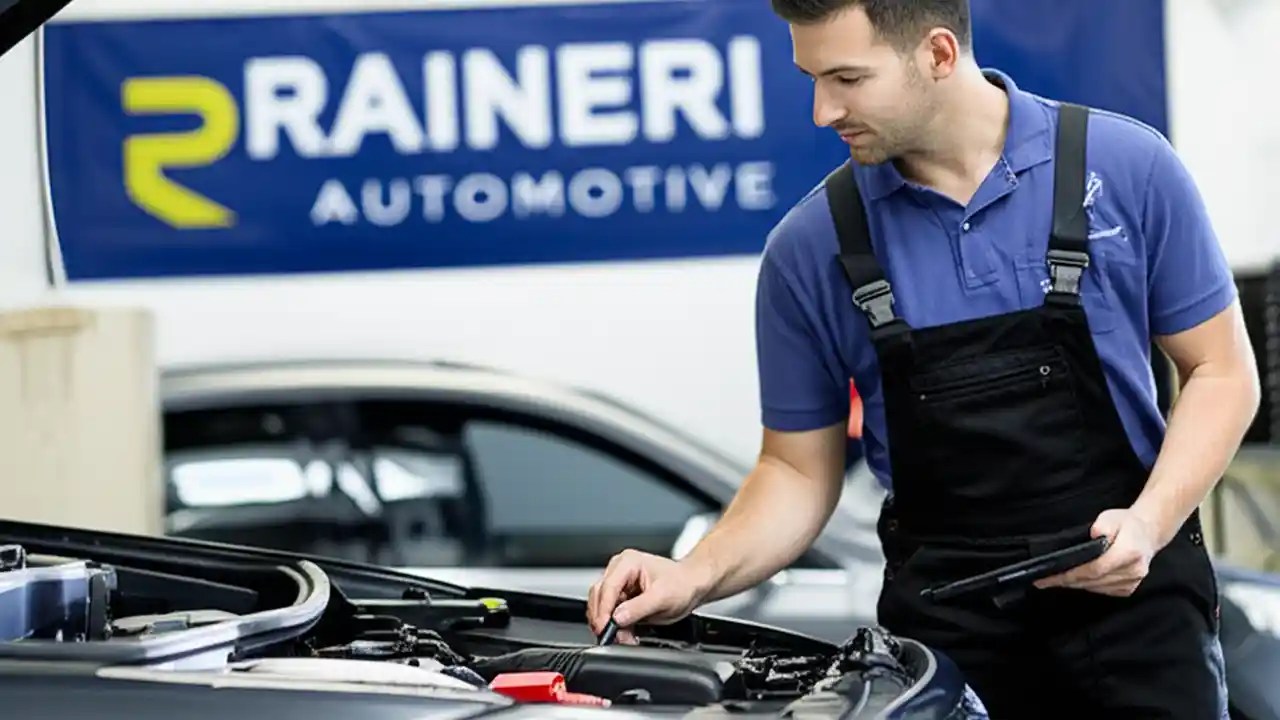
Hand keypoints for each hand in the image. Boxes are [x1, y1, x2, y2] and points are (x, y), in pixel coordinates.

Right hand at [586, 549, 707, 643]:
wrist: (692, 586)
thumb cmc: (682, 584)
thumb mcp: (663, 598)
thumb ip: (638, 607)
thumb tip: (617, 618)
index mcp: (628, 563)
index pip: (607, 588)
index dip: (603, 610)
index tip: (604, 628)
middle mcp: (620, 570)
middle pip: (599, 596)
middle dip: (604, 619)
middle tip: (612, 637)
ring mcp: (620, 583)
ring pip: (602, 606)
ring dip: (610, 625)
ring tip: (624, 638)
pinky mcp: (622, 596)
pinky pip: (611, 613)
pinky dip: (616, 626)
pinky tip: (626, 634)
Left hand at [1033, 509, 1161, 596]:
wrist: (1148, 533)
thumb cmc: (1126, 523)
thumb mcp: (1110, 517)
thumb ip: (1101, 527)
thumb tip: (1090, 539)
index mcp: (1129, 553)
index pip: (1094, 569)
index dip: (1070, 575)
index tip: (1050, 577)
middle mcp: (1133, 571)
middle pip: (1093, 581)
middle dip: (1066, 581)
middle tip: (1044, 581)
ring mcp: (1133, 582)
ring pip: (1097, 587)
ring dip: (1075, 585)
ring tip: (1055, 581)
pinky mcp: (1129, 588)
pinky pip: (1103, 590)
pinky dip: (1088, 586)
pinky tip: (1076, 581)